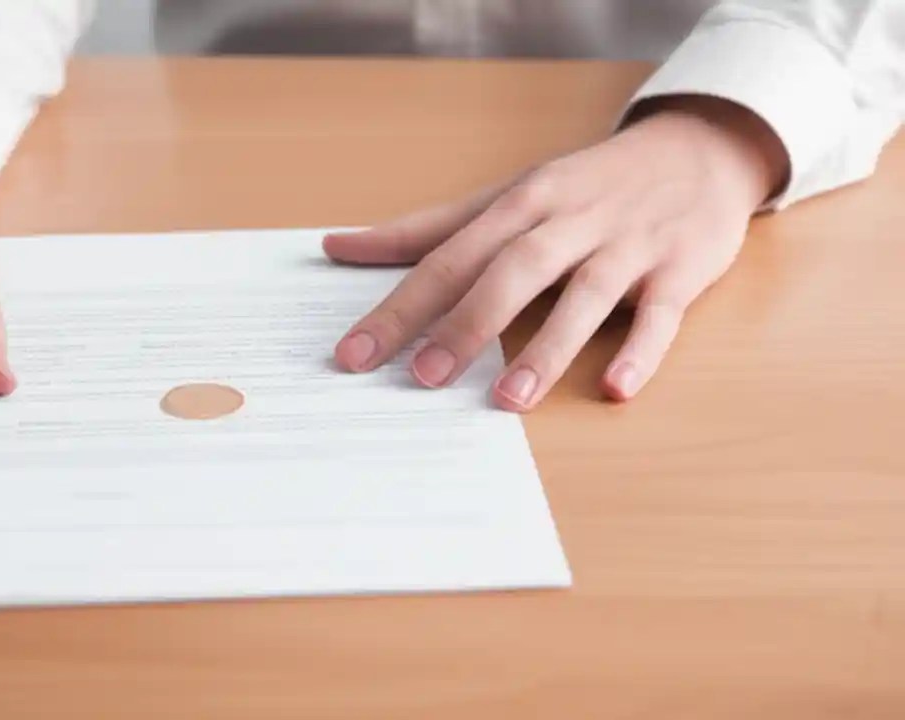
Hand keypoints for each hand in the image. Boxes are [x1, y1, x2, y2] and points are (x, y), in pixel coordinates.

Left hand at [326, 97, 787, 410]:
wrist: (697, 150)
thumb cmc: (585, 184)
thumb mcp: (508, 194)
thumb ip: (426, 228)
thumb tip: (339, 246)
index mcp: (520, 204)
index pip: (448, 257)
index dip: (400, 306)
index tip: (354, 353)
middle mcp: (569, 222)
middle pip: (510, 270)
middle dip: (465, 323)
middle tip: (422, 377)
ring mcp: (627, 246)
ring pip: (584, 296)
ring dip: (546, 348)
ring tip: (508, 400)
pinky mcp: (680, 271)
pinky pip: (661, 315)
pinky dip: (641, 351)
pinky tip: (614, 388)